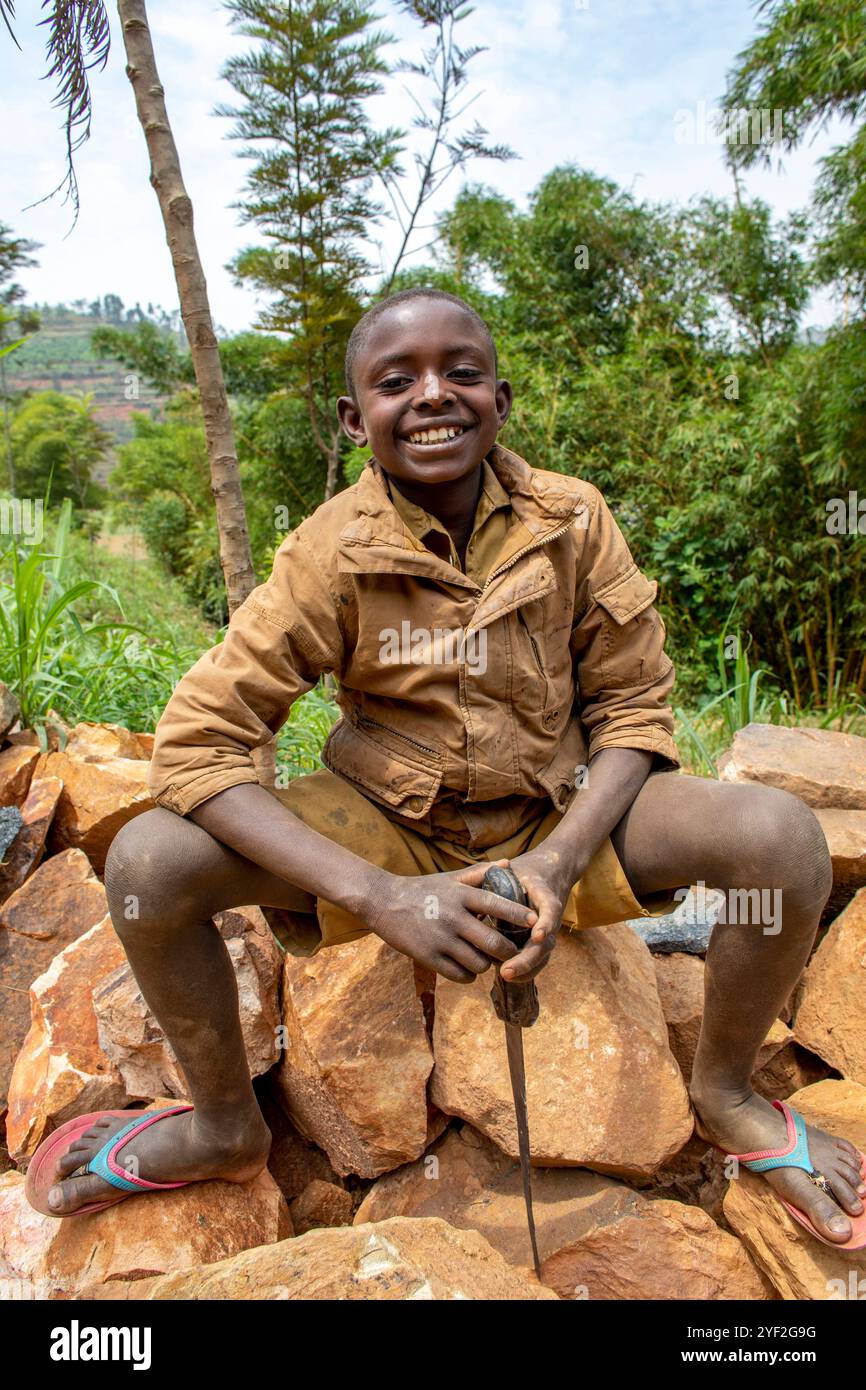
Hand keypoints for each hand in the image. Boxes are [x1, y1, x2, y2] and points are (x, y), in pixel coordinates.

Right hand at [363, 859, 538, 982]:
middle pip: (493, 943)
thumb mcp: (450, 878)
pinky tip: (468, 968)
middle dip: (509, 952)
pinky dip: (469, 975)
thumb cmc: (422, 889)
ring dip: (487, 965)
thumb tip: (509, 865)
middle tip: (513, 953)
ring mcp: (440, 939)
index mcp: (460, 895)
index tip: (534, 922)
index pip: (497, 904)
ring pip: (479, 963)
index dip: (519, 915)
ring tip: (487, 961)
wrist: (383, 901)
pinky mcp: (428, 957)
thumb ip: (480, 873)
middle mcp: (453, 917)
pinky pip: (460, 975)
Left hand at [494, 845, 583, 982]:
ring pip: (541, 957)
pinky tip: (506, 975)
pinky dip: (524, 969)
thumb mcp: (513, 871)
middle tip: (506, 970)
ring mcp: (548, 932)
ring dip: (524, 969)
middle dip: (527, 959)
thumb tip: (482, 877)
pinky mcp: (541, 942)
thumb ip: (501, 875)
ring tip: (504, 975)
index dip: (546, 924)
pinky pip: (536, 960)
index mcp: (546, 898)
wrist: (545, 875)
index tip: (537, 935)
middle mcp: (550, 918)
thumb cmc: (523, 873)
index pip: (551, 911)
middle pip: (545, 944)